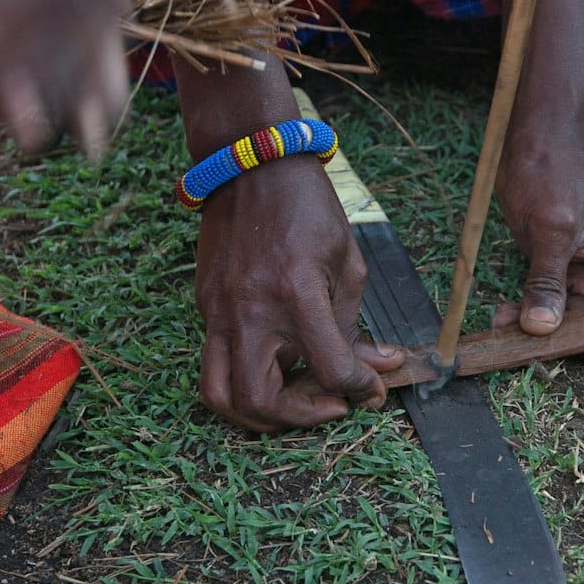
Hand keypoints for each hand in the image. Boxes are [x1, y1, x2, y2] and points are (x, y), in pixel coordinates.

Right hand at [193, 156, 402, 432]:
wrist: (251, 164)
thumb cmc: (307, 207)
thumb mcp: (346, 262)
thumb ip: (355, 324)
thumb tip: (379, 367)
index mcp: (297, 294)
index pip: (329, 369)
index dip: (359, 391)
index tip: (370, 391)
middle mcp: (251, 310)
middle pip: (260, 401)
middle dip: (300, 418)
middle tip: (329, 404)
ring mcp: (218, 311)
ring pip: (220, 395)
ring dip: (257, 415)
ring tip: (291, 404)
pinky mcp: (204, 307)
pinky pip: (213, 363)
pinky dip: (241, 382)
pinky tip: (274, 367)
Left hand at [495, 142, 583, 364]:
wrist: (529, 146)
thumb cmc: (554, 171)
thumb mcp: (553, 225)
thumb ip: (548, 277)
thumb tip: (542, 328)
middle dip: (583, 341)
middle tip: (545, 348)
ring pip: (581, 325)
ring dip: (549, 334)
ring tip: (512, 331)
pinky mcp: (562, 276)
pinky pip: (553, 310)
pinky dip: (530, 318)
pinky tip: (503, 317)